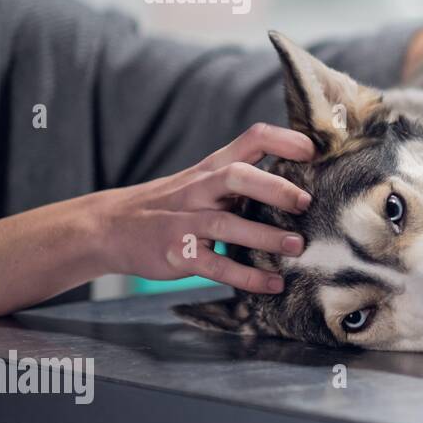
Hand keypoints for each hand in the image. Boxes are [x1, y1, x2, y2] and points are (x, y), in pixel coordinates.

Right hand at [94, 122, 314, 293]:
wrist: (108, 227)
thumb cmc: (172, 204)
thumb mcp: (204, 180)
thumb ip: (244, 176)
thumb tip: (302, 182)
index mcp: (213, 168)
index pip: (251, 139)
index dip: (283, 140)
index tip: (313, 150)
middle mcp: (200, 189)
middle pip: (236, 176)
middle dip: (274, 188)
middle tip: (305, 202)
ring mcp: (185, 222)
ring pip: (227, 224)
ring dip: (265, 236)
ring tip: (297, 246)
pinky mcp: (177, 254)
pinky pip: (215, 266)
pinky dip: (246, 277)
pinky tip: (273, 284)